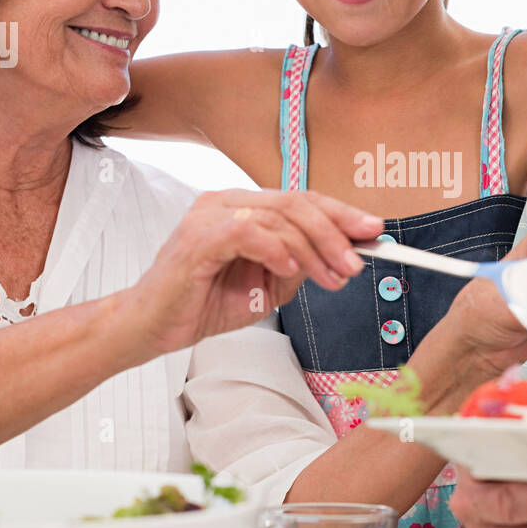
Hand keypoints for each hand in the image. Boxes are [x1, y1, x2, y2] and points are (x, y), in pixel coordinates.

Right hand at [123, 189, 382, 355]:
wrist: (153, 327)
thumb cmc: (204, 304)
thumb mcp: (265, 288)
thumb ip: (296, 266)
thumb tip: (340, 256)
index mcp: (243, 207)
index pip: (301, 200)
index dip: (341, 214)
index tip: (374, 232)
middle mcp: (226, 202)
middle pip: (295, 202)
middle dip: (335, 232)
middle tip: (357, 263)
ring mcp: (209, 216)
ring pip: (277, 217)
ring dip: (313, 249)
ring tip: (331, 278)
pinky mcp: (197, 238)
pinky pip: (247, 231)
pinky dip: (276, 249)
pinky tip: (291, 271)